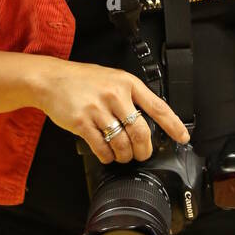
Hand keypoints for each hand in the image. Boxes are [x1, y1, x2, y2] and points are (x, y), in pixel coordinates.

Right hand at [33, 59, 189, 164]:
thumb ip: (130, 96)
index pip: (158, 107)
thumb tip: (149, 120)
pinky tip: (107, 154)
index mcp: (127, 83)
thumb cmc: (82, 80)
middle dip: (144, 150)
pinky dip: (107, 156)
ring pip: (122, 143)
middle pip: (141, 132)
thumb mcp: (113, 79)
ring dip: (125, 155)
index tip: (183, 137)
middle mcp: (115, 95)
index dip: (173, 125)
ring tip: (123, 155)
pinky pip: (102, 148)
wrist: (51, 79)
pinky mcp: (82, 123)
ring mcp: (98, 109)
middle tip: (142, 154)